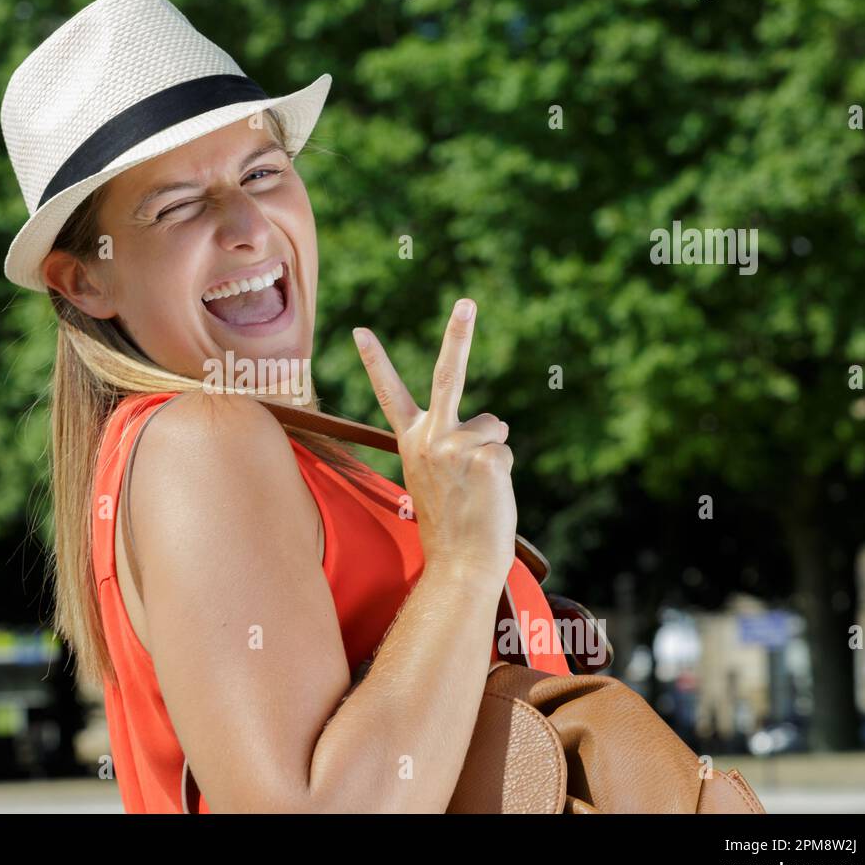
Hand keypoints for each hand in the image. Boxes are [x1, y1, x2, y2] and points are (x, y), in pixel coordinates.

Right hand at [352, 298, 516, 588]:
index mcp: (411, 441)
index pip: (389, 393)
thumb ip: (451, 443)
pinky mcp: (487, 457)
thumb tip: (493, 425)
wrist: (460, 563)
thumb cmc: (451, 523)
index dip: (375, 360)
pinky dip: (505, 471)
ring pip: (492, 426)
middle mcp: (429, 438)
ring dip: (493, 452)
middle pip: (448, 375)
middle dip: (458, 333)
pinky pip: (505, 448)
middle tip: (467, 301)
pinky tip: (488, 495)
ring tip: (477, 487)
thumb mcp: (437, 475)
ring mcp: (456, 447)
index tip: (359, 330)